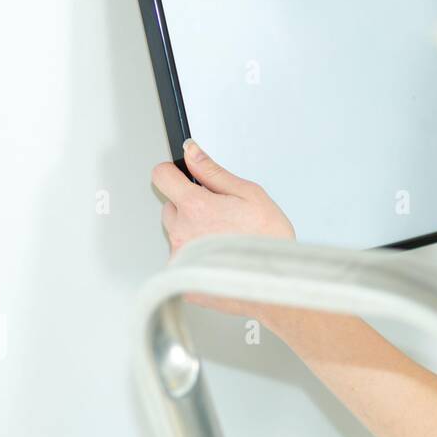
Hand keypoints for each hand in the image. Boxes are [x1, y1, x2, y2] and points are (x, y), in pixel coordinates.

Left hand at [152, 139, 297, 324]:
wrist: (274, 282)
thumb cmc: (268, 241)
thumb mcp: (250, 194)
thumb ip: (213, 172)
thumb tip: (192, 153)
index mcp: (195, 207)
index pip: (161, 177)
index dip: (172, 172)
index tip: (180, 175)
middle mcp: (181, 232)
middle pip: (171, 207)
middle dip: (190, 206)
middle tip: (220, 215)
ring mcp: (179, 257)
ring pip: (177, 233)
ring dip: (192, 232)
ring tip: (223, 238)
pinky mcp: (181, 278)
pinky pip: (182, 258)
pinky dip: (196, 256)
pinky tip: (219, 256)